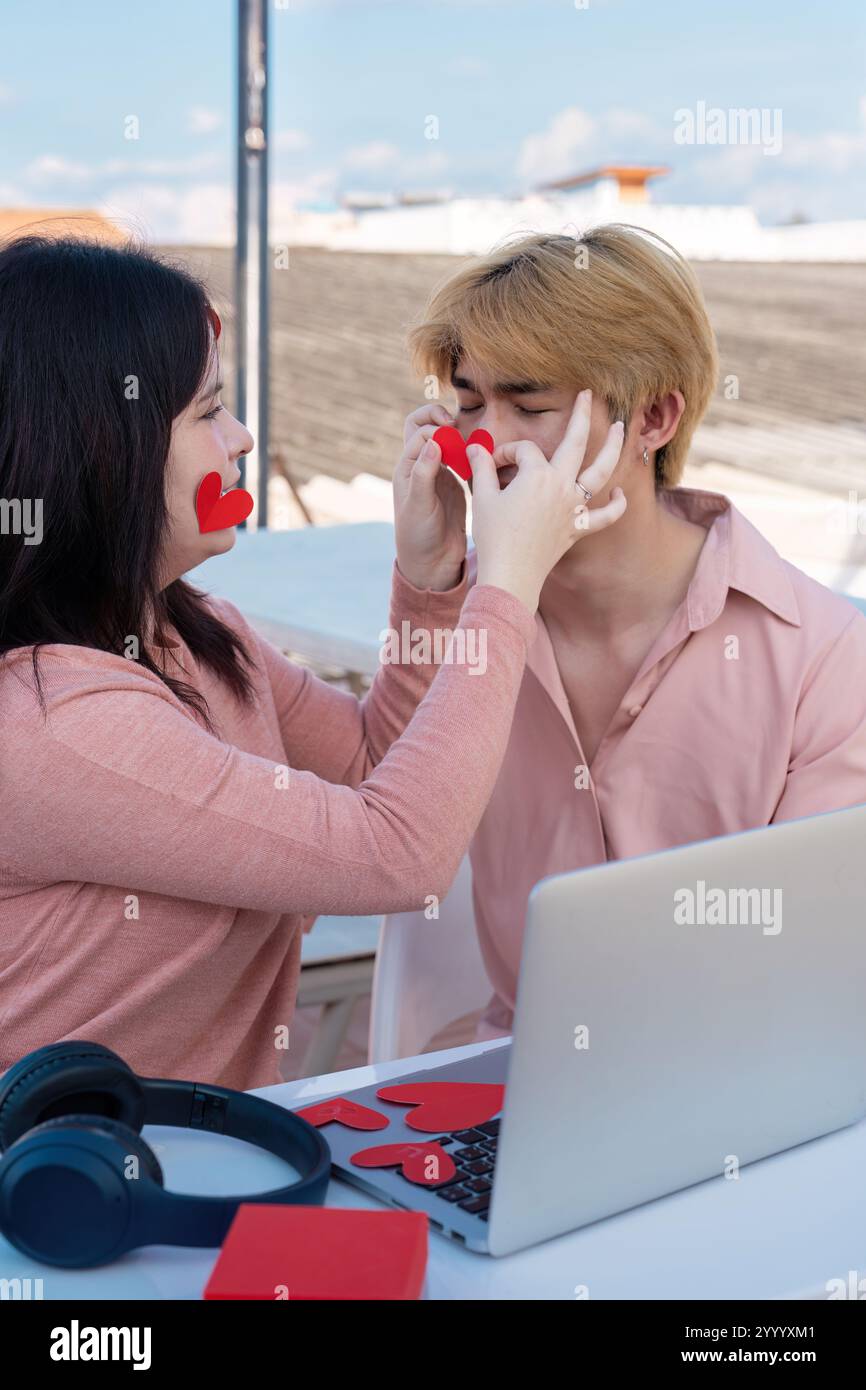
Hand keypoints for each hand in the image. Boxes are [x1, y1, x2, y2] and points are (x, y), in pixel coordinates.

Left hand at [392, 403, 467, 590]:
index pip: (419, 432)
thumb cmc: (419, 536)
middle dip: (439, 417)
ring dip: (457, 434)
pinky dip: (469, 452)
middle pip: (425, 426)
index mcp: (407, 468)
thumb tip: (434, 442)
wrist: (433, 562)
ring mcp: (439, 473)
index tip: (450, 439)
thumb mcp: (419, 505)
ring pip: (445, 440)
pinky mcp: (455, 483)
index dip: (435, 429)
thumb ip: (425, 473)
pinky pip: (461, 457)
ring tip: (470, 442)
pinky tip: (479, 458)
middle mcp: (422, 466)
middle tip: (456, 425)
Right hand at [468, 390, 627, 613]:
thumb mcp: (482, 497)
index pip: (524, 451)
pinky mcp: (578, 528)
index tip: (491, 466)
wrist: (510, 574)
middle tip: (590, 395)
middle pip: (577, 443)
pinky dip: (616, 506)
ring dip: (613, 448)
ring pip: (601, 472)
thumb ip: (482, 467)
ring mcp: (574, 507)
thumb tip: (475, 447)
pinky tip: (620, 495)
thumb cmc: (494, 537)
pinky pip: (605, 516)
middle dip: (583, 415)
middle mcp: (562, 486)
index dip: (505, 454)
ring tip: (622, 428)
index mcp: (538, 475)